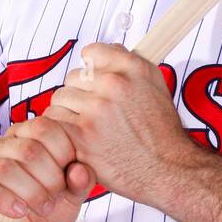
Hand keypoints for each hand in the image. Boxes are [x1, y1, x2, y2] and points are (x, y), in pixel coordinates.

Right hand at [0, 116, 92, 221]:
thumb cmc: (48, 209)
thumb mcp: (72, 197)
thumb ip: (81, 182)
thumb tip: (80, 170)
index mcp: (28, 137)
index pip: (44, 127)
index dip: (62, 153)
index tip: (69, 177)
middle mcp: (3, 146)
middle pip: (28, 149)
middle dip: (48, 178)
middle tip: (56, 197)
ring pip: (4, 168)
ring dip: (30, 192)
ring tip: (43, 208)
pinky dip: (2, 200)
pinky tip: (19, 211)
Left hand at [43, 42, 197, 209]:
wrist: (168, 169)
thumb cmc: (161, 133)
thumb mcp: (156, 85)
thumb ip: (128, 64)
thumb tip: (103, 53)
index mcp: (133, 69)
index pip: (92, 52)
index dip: (91, 69)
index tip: (95, 82)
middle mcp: (115, 85)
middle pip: (72, 77)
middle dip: (79, 95)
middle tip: (94, 114)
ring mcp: (96, 110)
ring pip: (60, 99)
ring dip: (68, 114)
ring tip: (86, 129)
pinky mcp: (82, 135)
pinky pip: (54, 122)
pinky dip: (61, 132)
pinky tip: (76, 141)